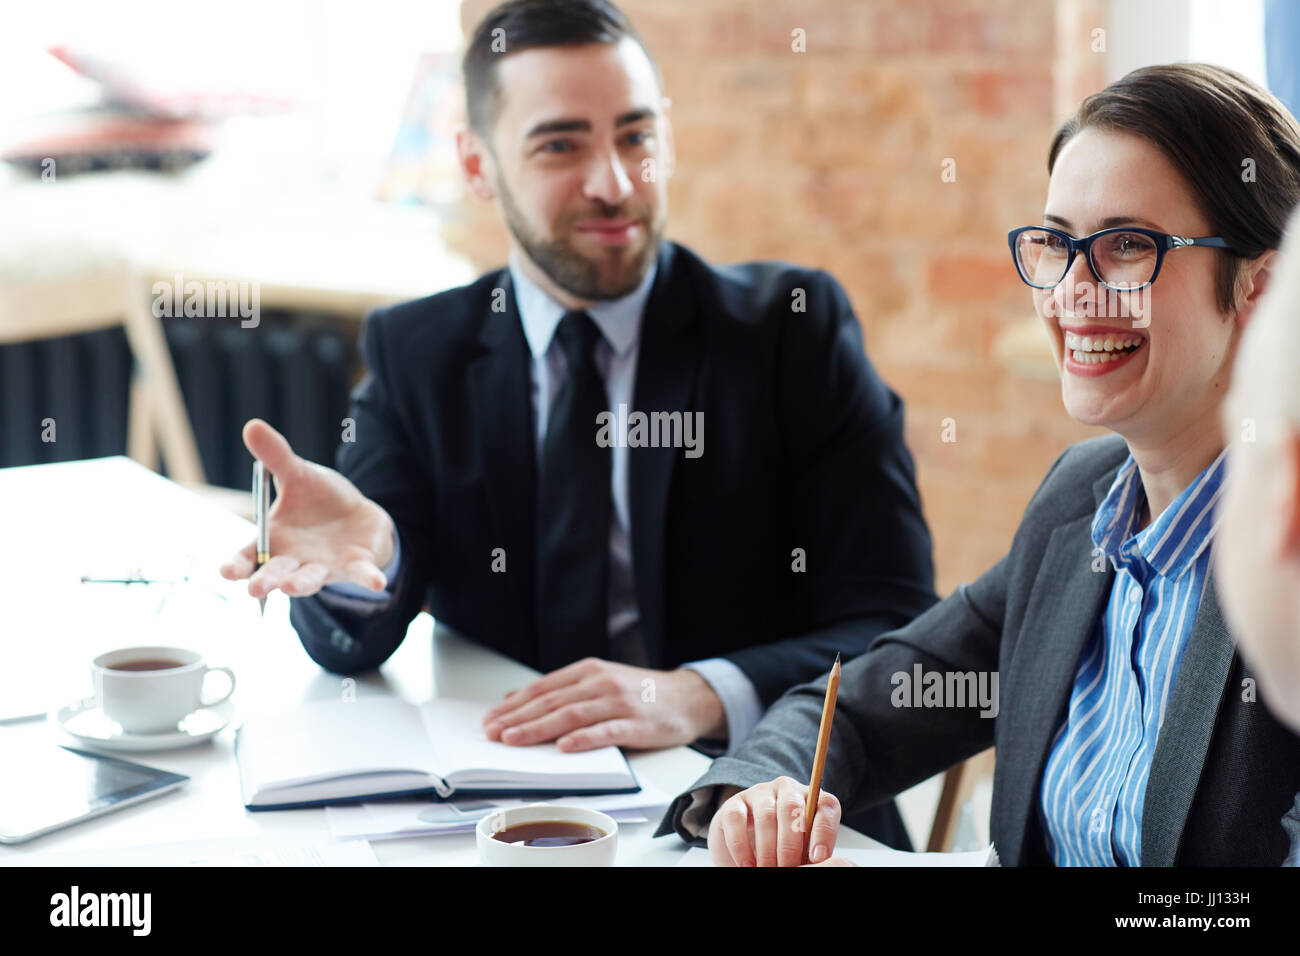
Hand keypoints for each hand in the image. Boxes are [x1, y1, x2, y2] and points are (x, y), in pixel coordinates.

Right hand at [219, 419, 397, 599]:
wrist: (356, 515)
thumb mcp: (299, 475)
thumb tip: (252, 425)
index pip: (248, 557)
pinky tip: (377, 584)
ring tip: (291, 587)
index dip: (236, 565)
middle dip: (265, 580)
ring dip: (300, 584)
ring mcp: (325, 567)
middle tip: (254, 588)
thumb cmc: (319, 499)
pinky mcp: (355, 566)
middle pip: (275, 573)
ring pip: (310, 580)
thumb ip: (277, 457)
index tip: (226, 571)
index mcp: (273, 540)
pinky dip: (367, 579)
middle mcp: (294, 560)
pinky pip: (360, 574)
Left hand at [481, 658, 725, 751]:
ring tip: (515, 740)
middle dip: (518, 719)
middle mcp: (600, 682)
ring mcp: (619, 702)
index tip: (490, 721)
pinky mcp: (637, 723)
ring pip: (572, 715)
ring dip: (540, 728)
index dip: (514, 705)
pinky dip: (584, 738)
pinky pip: (607, 731)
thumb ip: (560, 690)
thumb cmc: (638, 693)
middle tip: (492, 734)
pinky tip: (565, 746)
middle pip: (552, 701)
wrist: (687, 697)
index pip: (543, 688)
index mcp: (588, 671)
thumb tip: (514, 699)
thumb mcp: (597, 682)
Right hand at [708, 777, 841, 866]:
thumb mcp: (801, 849)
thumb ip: (810, 852)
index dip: (824, 832)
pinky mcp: (734, 803)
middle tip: (788, 868)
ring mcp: (759, 793)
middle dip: (791, 844)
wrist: (744, 845)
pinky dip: (741, 846)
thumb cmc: (781, 849)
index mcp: (811, 799)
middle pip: (792, 808)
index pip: (825, 806)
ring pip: (766, 815)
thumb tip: (816, 863)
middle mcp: (787, 789)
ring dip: (767, 849)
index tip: (817, 859)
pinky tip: (747, 865)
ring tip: (767, 870)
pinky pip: (737, 820)